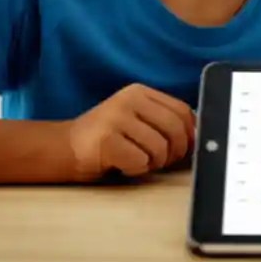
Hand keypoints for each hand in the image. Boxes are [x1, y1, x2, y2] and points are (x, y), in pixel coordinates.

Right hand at [65, 84, 195, 181]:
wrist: (64, 147)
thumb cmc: (106, 138)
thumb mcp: (135, 120)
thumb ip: (162, 122)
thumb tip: (197, 137)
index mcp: (140, 92)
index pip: (182, 110)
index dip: (191, 134)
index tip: (186, 149)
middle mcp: (128, 100)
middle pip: (175, 129)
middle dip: (174, 152)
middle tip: (161, 161)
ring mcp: (116, 118)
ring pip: (159, 148)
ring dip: (152, 163)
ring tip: (136, 160)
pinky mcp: (105, 139)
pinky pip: (139, 161)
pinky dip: (135, 169)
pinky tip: (121, 164)